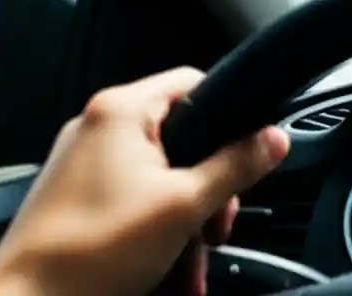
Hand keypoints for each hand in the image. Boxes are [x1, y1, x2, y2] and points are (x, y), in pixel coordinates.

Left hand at [0, 67, 289, 295]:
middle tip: (217, 225)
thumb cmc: (94, 251)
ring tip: (193, 261)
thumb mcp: (185, 206)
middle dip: (209, 186)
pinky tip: (171, 267)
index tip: (249, 155)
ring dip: (187, 217)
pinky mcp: (77, 196)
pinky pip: (134, 199)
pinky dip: (158, 228)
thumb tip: (274, 138)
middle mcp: (98, 127)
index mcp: (121, 111)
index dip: (230, 115)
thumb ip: (235, 167)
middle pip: (182, 137)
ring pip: (161, 176)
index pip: (194, 83)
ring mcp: (83, 162)